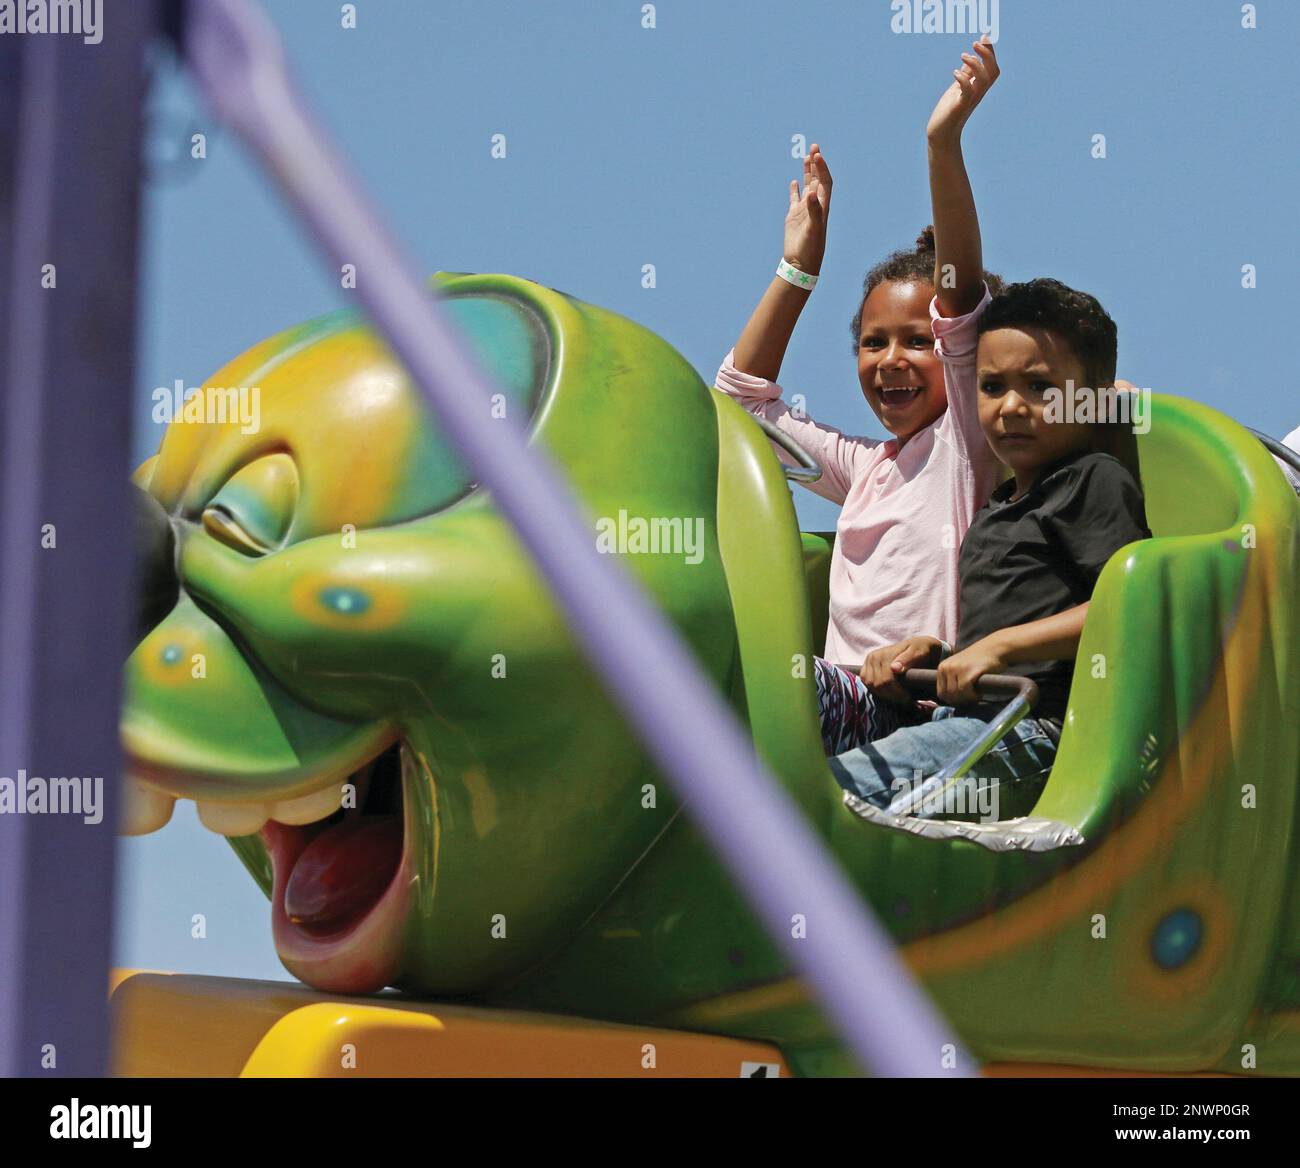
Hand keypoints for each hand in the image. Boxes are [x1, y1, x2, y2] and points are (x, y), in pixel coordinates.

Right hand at [784, 143, 831, 275]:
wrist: (801, 263)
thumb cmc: (811, 248)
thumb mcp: (813, 228)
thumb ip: (813, 210)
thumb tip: (811, 192)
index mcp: (822, 206)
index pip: (825, 181)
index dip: (822, 168)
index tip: (818, 154)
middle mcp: (815, 205)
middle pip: (818, 179)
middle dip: (817, 163)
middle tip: (814, 146)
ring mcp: (804, 210)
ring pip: (807, 186)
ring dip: (808, 172)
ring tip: (807, 156)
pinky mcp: (793, 216)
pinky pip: (794, 199)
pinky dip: (795, 189)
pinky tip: (794, 181)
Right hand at [860, 635, 942, 703]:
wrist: (917, 646)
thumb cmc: (921, 650)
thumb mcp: (919, 652)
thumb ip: (908, 659)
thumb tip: (894, 668)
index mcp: (885, 654)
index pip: (886, 680)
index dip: (897, 693)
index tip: (908, 698)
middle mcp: (874, 657)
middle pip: (877, 685)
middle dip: (891, 695)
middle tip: (904, 699)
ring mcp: (869, 662)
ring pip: (870, 685)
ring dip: (884, 694)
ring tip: (898, 696)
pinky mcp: (866, 667)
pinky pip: (866, 682)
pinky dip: (875, 690)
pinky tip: (888, 691)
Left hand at [926, 36, 999, 146]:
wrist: (940, 134)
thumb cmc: (949, 111)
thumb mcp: (957, 89)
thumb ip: (965, 75)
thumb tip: (969, 58)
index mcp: (979, 88)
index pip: (992, 68)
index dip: (991, 52)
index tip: (984, 36)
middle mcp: (978, 94)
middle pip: (993, 72)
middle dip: (988, 55)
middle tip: (975, 43)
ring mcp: (970, 100)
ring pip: (984, 80)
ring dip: (975, 64)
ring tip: (963, 55)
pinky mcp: (959, 107)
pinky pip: (967, 92)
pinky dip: (964, 79)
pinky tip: (955, 72)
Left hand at [935, 634, 1008, 704]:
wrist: (994, 648)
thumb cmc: (979, 661)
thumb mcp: (959, 668)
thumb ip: (952, 681)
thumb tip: (948, 701)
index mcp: (942, 668)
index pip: (941, 693)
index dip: (953, 700)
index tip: (965, 697)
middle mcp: (946, 667)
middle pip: (948, 696)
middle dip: (961, 700)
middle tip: (972, 697)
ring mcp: (957, 668)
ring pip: (956, 694)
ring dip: (968, 698)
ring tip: (977, 693)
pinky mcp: (968, 671)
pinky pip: (965, 691)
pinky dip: (973, 696)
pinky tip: (980, 693)